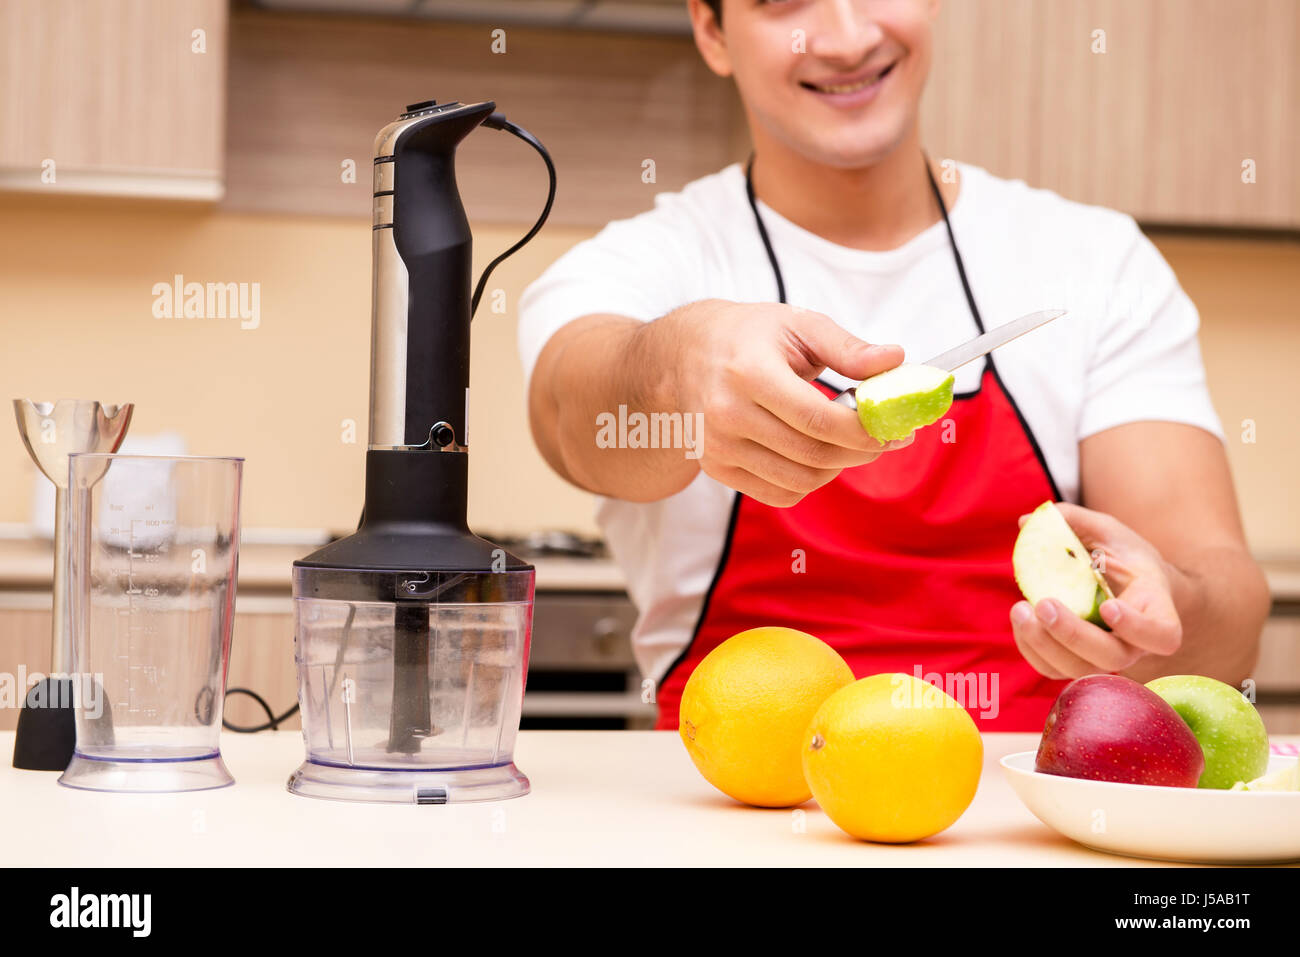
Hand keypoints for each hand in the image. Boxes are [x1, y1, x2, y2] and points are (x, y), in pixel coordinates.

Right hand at [663, 299, 911, 506]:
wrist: (682, 356)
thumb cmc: (747, 336)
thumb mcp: (796, 324)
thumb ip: (847, 347)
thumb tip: (895, 362)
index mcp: (747, 373)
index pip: (818, 419)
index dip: (865, 430)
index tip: (895, 426)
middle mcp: (726, 415)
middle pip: (813, 454)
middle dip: (862, 450)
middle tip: (886, 436)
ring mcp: (717, 448)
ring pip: (800, 481)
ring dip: (839, 467)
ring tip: (851, 442)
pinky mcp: (717, 469)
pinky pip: (779, 494)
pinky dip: (810, 482)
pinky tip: (819, 455)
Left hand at [1009, 502, 1183, 679]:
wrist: (1126, 585)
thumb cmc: (1122, 556)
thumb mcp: (1108, 531)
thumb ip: (1075, 521)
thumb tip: (1027, 521)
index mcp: (1156, 611)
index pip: (1161, 635)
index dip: (1137, 628)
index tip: (1108, 606)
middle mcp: (1135, 644)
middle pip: (1111, 657)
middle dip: (1073, 635)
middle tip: (1044, 605)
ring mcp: (1105, 657)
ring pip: (1079, 670)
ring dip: (1044, 644)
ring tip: (1020, 610)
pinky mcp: (1076, 662)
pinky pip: (1053, 668)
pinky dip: (1031, 648)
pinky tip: (1020, 618)